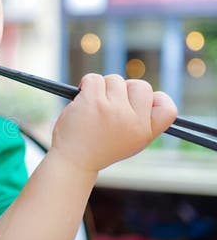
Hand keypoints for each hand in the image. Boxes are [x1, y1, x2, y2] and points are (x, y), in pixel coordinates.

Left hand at [50, 73, 176, 172]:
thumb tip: (151, 94)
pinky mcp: (94, 102)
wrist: (72, 161)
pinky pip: (95, 78)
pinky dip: (87, 84)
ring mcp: (114, 110)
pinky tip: (82, 99)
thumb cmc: (98, 148)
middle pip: (141, 86)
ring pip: (115, 80)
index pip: (168, 109)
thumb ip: (141, 121)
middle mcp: (133, 122)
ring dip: (103, 87)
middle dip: (125, 89)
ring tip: (93, 107)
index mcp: (145, 133)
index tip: (142, 102)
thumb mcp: (128, 142)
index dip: (159, 99)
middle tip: (110, 102)